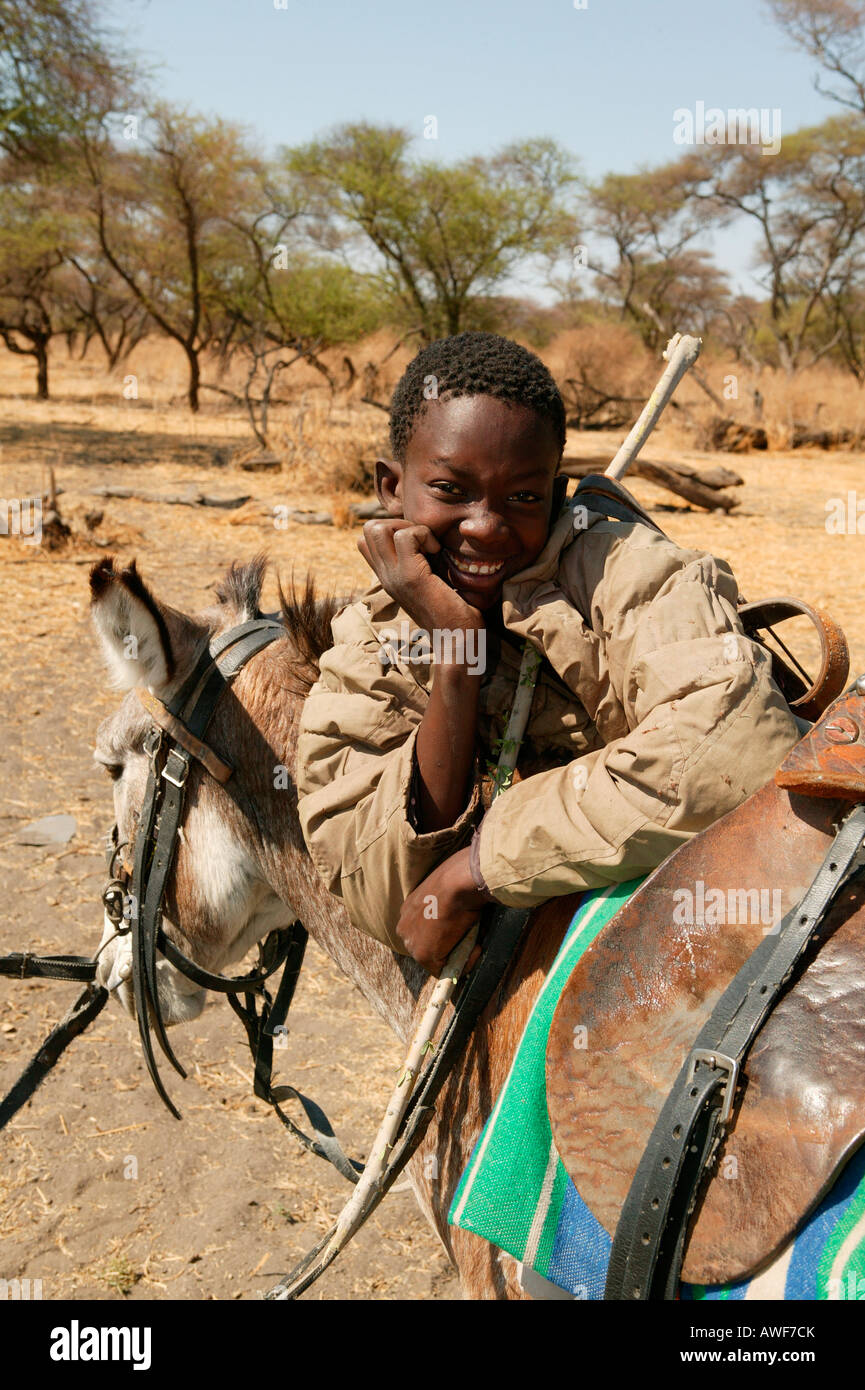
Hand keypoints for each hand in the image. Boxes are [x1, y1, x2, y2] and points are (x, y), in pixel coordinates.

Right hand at [358, 519, 484, 636]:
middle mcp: (386, 576)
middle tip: (423, 540)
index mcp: (389, 577)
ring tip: (429, 546)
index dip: (391, 530)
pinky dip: (424, 535)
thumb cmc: (454, 614)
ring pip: (376, 528)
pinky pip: (405, 537)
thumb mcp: (432, 584)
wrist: (458, 641)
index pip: (366, 542)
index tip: (418, 542)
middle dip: (398, 522)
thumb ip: (424, 565)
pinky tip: (437, 553)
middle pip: (368, 529)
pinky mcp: (410, 576)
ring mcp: (393, 576)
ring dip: (408, 528)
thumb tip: (433, 545)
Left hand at [395, 847, 490, 974]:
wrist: (458, 882)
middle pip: (428, 946)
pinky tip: (476, 948)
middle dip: (450, 948)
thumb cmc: (458, 880)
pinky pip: (445, 969)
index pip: (424, 930)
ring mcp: (412, 942)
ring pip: (437, 959)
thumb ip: (447, 905)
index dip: (445, 936)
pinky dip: (464, 963)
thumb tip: (463, 913)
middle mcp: (405, 926)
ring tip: (476, 943)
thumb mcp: (447, 891)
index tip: (463, 932)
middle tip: (472, 941)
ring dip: (458, 954)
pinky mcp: (424, 955)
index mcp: (409, 909)